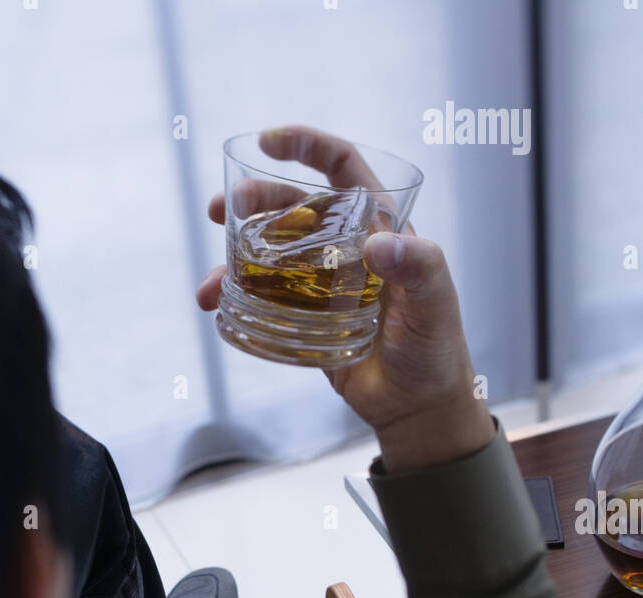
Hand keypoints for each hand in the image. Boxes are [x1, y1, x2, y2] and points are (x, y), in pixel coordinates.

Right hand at [197, 125, 494, 473]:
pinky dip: (236, 300)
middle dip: (254, 201)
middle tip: (222, 209)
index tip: (268, 142)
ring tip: (211, 279)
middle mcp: (346, 248)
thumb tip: (378, 244)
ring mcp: (322, 284)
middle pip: (293, 208)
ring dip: (234, 256)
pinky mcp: (304, 319)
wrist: (418, 405)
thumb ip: (418, 268)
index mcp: (380, 227)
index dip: (307, 146)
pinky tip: (217, 307)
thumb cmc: (435, 349)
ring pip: (270, 253)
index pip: (343, 169)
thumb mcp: (436, 304)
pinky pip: (263, 300)